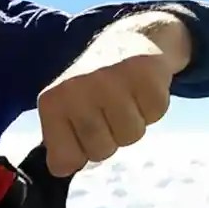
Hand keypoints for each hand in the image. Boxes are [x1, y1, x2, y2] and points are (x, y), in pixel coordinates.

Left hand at [36, 24, 180, 176]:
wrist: (129, 40)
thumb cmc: (94, 88)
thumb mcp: (66, 112)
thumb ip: (62, 146)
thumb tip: (63, 168)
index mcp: (52, 102)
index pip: (64, 162)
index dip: (80, 154)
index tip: (82, 132)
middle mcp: (77, 88)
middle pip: (101, 151)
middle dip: (109, 139)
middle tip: (108, 110)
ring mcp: (110, 78)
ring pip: (131, 136)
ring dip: (133, 123)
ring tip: (126, 97)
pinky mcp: (145, 71)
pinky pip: (156, 114)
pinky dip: (153, 107)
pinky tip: (142, 88)